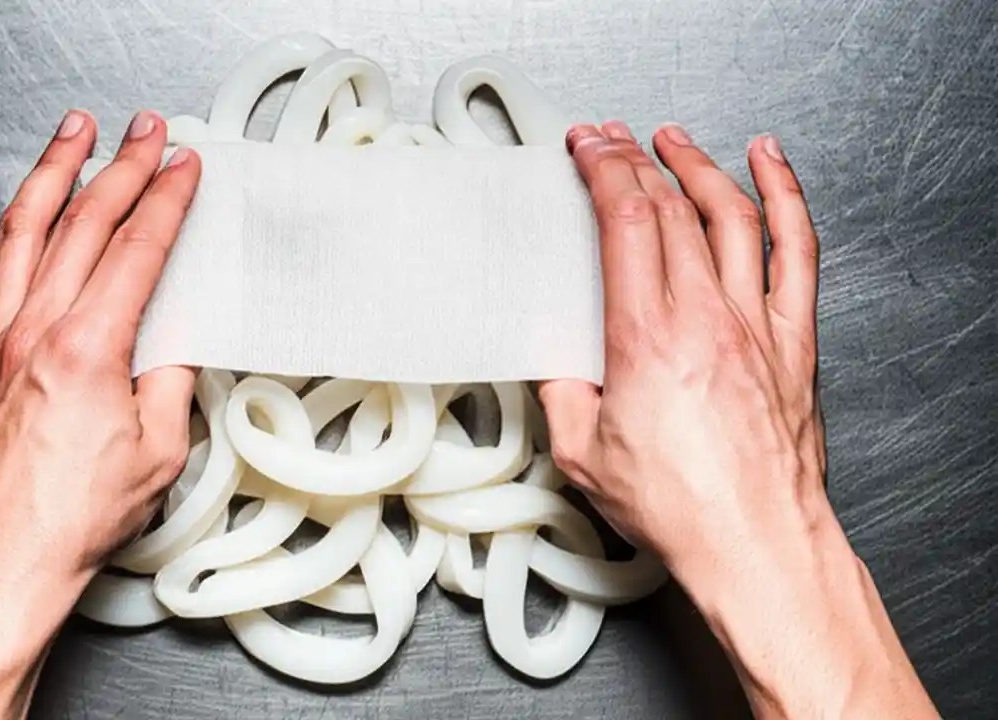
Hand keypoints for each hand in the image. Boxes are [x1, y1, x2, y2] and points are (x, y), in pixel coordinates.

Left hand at [0, 109, 197, 580]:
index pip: (138, 249)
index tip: (185, 167)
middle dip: (124, 168)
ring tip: (76, 130)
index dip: (167, 200)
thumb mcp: (162, 448)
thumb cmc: (77, 517)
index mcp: (90, 349)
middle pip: (87, 225)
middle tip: (148, 131)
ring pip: (23, 230)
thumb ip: (171, 377)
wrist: (7, 558)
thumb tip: (178, 335)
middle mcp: (35, 331)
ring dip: (54, 172)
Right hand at [540, 121, 823, 579]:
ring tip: (673, 140)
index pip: (626, 222)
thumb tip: (552, 361)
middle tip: (613, 140)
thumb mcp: (582, 455)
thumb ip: (560, 394)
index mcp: (645, 338)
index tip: (586, 147)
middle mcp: (703, 317)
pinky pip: (796, 248)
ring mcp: (754, 322)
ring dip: (698, 166)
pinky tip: (770, 166)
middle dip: (635, 159)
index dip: (603, 170)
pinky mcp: (792, 338)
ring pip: (730, 215)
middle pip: (671, 207)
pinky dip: (785, 196)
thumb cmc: (679, 507)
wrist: (755, 541)